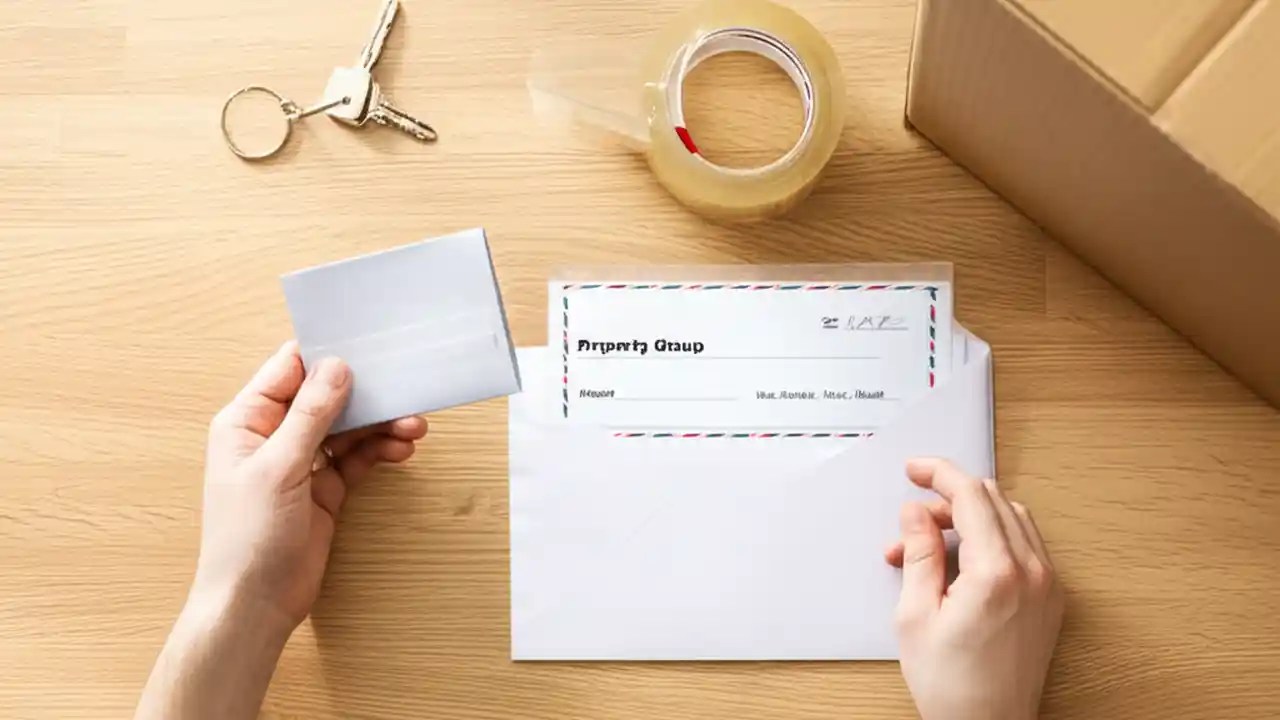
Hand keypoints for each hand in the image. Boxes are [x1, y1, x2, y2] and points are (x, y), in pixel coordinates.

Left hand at [195, 341, 428, 635]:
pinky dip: (379, 451)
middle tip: (404, 388)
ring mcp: (301, 462)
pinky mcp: (324, 488)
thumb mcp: (278, 467)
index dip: (326, 356)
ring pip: (347, 428)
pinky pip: (357, 458)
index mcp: (247, 421)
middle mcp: (273, 436)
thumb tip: (336, 367)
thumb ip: (310, 415)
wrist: (254, 604)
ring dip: (380, 424)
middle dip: (366, 393)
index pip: (289, 370)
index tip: (366, 345)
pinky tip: (401, 449)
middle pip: (326, 397)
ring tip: (414, 427)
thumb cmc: (247, 537)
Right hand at [885, 459, 1063, 719]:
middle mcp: (1033, 573)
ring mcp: (1048, 585)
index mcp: (997, 573)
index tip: (915, 469)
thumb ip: (919, 555)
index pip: (971, 496)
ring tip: (933, 544)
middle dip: (950, 497)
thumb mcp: (916, 615)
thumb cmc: (951, 686)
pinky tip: (965, 558)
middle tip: (915, 517)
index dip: (939, 473)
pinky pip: (1027, 544)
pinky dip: (994, 535)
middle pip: (994, 500)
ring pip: (1013, 518)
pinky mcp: (1052, 599)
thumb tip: (916, 513)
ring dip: (972, 516)